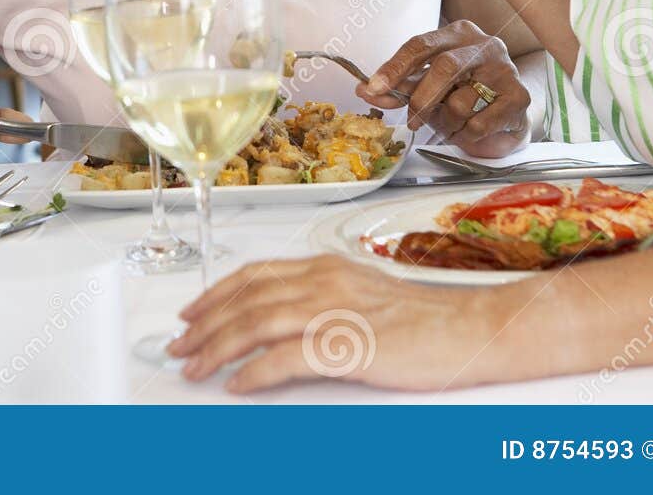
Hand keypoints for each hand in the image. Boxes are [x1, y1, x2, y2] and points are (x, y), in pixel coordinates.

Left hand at [169, 254, 506, 392]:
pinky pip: (288, 357)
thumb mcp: (364, 298)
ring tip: (194, 367)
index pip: (256, 275)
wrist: (474, 329)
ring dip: (218, 347)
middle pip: (248, 298)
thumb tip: (282, 322)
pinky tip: (237, 385)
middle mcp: (325, 281)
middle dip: (205, 324)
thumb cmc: (426, 321)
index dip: (217, 294)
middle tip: (178, 346)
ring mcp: (338, 311)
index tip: (191, 313)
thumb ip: (323, 302)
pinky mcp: (351, 344)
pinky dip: (255, 371)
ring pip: (258, 322)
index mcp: (326, 267)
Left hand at [362, 21, 529, 157]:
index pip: (421, 44)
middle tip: (412, 121)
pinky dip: (466, 135)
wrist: (507, 115)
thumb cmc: (464, 93)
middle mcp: (484, 45)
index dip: (394, 67)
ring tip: (450, 124)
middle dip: (422, 99)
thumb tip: (365, 90)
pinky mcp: (519, 97)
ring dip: (446, 123)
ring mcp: (505, 69)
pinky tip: (469, 130)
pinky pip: (478, 124)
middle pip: (445, 67)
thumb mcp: (429, 85)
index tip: (373, 88)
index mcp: (458, 34)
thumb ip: (400, 86)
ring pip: (461, 102)